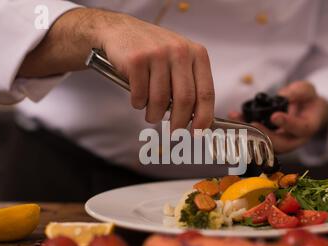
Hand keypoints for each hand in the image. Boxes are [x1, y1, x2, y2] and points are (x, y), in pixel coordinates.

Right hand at [97, 11, 214, 129]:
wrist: (120, 30)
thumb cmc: (154, 52)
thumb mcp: (180, 60)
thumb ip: (191, 85)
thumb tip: (197, 120)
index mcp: (197, 54)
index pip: (206, 92)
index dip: (203, 117)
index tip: (198, 132)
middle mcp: (180, 51)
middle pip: (185, 100)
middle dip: (179, 123)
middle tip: (174, 132)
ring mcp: (158, 54)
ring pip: (161, 101)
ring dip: (155, 115)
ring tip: (151, 114)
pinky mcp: (136, 60)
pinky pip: (140, 95)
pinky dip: (138, 103)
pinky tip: (138, 98)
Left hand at [228, 81, 327, 152]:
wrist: (305, 113)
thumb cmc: (307, 101)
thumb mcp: (308, 91)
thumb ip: (299, 92)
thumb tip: (284, 95)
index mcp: (307, 128)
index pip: (299, 129)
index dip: (287, 123)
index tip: (275, 116)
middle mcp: (293, 140)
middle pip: (280, 144)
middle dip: (264, 134)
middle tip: (251, 124)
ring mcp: (279, 143)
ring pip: (264, 145)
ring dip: (249, 133)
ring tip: (236, 119)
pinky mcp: (267, 141)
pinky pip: (255, 139)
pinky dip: (243, 129)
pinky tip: (234, 117)